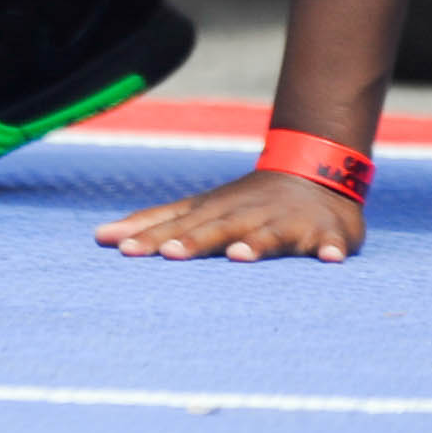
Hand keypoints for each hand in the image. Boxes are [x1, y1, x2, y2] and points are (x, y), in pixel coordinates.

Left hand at [96, 167, 362, 261]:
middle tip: (169, 255)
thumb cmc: (246, 202)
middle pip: (217, 227)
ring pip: (270, 233)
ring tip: (238, 256)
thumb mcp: (201, 208)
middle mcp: (247, 214)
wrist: (318, 172)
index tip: (121, 250)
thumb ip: (155, 223)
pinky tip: (330, 260)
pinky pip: (330, 242)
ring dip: (256, 244)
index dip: (150, 236)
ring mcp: (287, 222)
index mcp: (216, 210)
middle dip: (194, 240)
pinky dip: (331, 249)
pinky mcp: (325, 233)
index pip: (178, 223)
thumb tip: (100, 237)